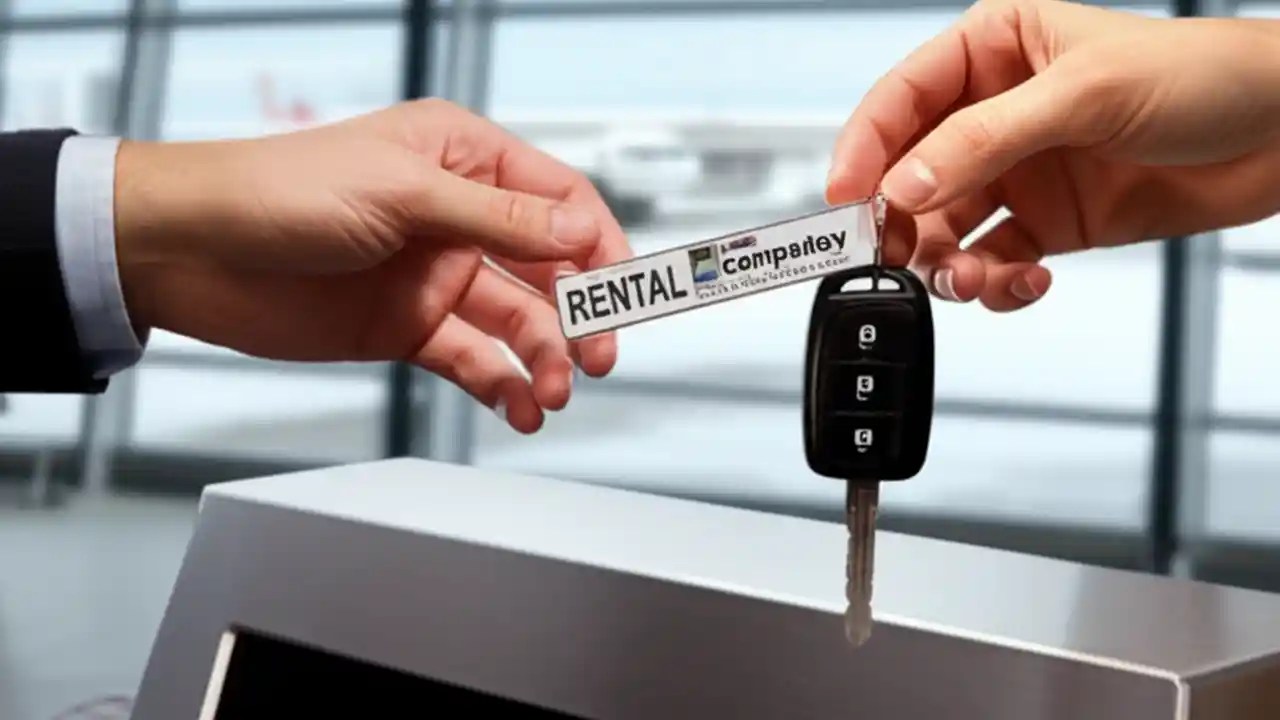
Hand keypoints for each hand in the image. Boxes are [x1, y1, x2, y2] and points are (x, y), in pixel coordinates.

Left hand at [114, 98, 630, 433]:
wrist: (193, 252)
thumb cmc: (281, 191)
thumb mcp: (403, 192)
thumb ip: (496, 218)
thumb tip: (578, 229)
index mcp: (463, 158)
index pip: (560, 201)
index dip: (598, 246)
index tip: (621, 291)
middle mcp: (459, 216)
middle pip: (549, 268)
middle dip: (580, 315)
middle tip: (596, 357)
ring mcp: (436, 275)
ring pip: (516, 321)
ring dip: (542, 358)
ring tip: (551, 393)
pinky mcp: (409, 327)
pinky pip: (473, 359)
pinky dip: (499, 385)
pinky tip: (518, 407)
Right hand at [826, 0, 1279, 309]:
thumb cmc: (1202, 77)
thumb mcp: (1082, 97)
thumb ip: (983, 142)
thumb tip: (903, 186)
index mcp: (992, 50)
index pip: (902, 99)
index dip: (865, 147)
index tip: (843, 198)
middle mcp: (993, 113)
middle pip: (911, 173)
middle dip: (898, 220)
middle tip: (891, 256)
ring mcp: (1019, 171)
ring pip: (946, 228)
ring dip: (946, 263)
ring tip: (970, 280)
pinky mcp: (1048, 224)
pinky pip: (994, 262)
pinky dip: (995, 284)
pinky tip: (1022, 282)